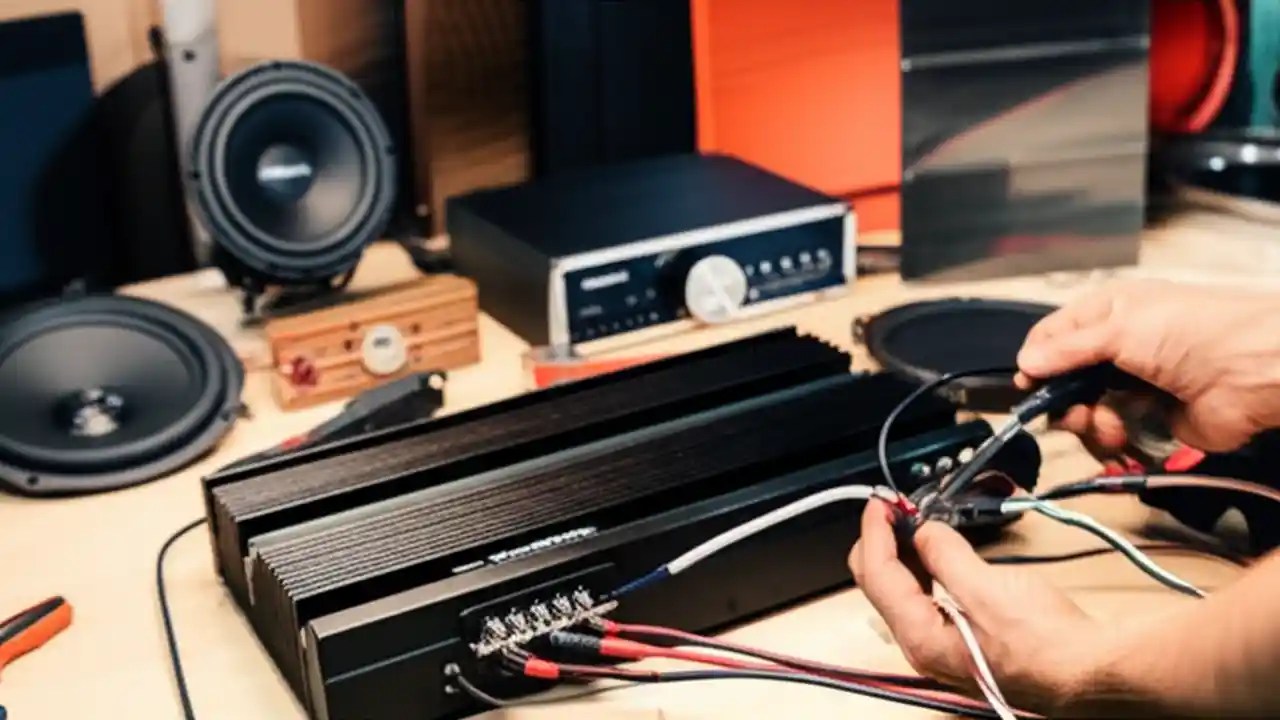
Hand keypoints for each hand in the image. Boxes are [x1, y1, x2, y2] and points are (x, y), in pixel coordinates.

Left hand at [848, 500, 1110, 712]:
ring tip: (914, 521)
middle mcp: (922, 646)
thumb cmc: (1044, 639)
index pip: (877, 575)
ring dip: (902, 552)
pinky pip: (927, 598)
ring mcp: (942, 645)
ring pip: (902, 591)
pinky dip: (924, 568)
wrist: (1090, 670)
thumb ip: (946, 556)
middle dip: (881, 541)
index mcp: (920, 637)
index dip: (874, 531)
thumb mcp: (987, 588)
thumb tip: (923, 530)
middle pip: (880, 585)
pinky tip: (937, 550)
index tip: (879, 500)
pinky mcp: (963, 640)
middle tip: (896, 507)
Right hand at [1015, 279, 1279, 452]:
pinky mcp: (1148, 417)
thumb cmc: (1190, 332)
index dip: (1037, 359)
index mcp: (1107, 313)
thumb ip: (1067, 350)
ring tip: (1105, 424)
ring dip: (1086, 421)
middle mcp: (1115, 347)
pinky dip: (1108, 438)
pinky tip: (1121, 435)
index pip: (1053, 335)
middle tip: (1070, 413)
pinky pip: (1110, 432)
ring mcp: (1131, 383)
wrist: (1253, 371)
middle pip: (1063, 378)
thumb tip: (1024, 365)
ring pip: (1083, 408)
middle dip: (1061, 398)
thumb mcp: (1119, 328)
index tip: (1028, 386)